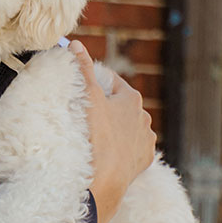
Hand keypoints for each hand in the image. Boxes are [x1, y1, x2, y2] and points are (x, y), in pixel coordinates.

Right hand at [69, 41, 155, 222]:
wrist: (105, 178)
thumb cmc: (96, 135)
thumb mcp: (88, 97)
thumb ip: (82, 69)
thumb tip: (75, 43)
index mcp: (131, 98)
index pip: (112, 82)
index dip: (98, 81)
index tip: (86, 85)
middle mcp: (144, 117)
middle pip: (123, 105)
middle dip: (108, 106)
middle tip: (89, 112)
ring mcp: (146, 139)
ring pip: (130, 127)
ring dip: (118, 127)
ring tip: (99, 134)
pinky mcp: (146, 159)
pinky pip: (134, 148)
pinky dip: (124, 147)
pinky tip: (111, 151)